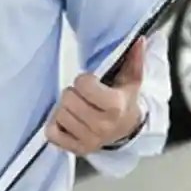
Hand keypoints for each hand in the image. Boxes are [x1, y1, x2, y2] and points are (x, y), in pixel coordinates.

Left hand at [45, 37, 145, 155]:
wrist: (126, 130)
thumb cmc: (124, 102)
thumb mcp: (131, 81)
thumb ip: (134, 60)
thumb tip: (138, 40)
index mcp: (115, 107)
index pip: (83, 84)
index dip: (84, 80)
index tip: (91, 83)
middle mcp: (102, 126)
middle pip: (67, 98)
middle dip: (73, 93)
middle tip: (83, 96)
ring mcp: (89, 140)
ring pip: (59, 115)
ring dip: (64, 108)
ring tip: (78, 108)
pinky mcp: (77, 150)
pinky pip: (51, 134)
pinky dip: (55, 126)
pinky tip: (68, 122)